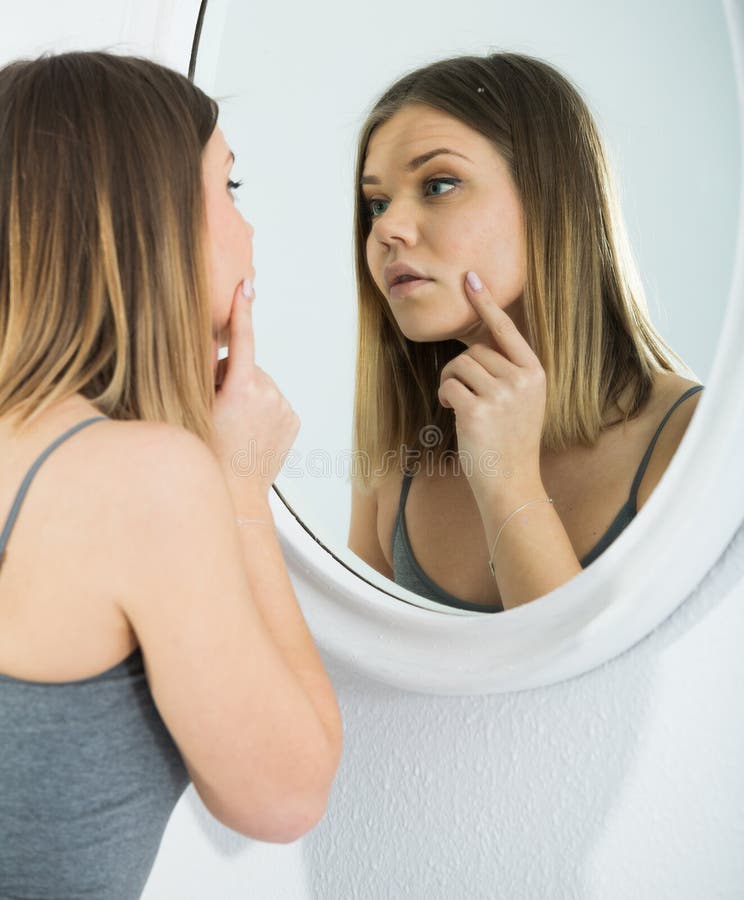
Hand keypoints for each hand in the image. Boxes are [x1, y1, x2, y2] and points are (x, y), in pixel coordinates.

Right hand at [211, 280, 299, 502]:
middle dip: (231, 379)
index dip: (242, 311)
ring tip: (235, 426)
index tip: (246, 286)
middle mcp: (269, 393)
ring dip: (247, 395)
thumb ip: (204, 379)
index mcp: (242, 388)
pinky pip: (274, 401)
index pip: (242, 340)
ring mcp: (284, 406)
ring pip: (260, 385)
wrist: (238, 493)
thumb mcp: (197, 411)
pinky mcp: (294, 418)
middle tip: (219, 410)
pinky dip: (263, 409)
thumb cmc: (210, 455)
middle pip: (245, 367)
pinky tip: (252, 430)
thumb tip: (215, 354)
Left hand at [437, 271, 545, 508]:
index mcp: (535, 372)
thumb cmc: (510, 442)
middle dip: (460, 369)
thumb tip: (475, 344)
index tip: (471, 278)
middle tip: (461, 393)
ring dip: (450, 381)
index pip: (507, 330)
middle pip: (475, 351)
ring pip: (459, 365)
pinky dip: (445, 394)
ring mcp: (502, 394)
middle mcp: (522, 379)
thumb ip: (507, 372)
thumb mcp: (521, 401)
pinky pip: (450, 385)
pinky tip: (452, 409)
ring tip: (457, 402)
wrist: (512, 482)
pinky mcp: (479, 409)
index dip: (486, 304)